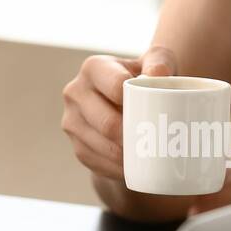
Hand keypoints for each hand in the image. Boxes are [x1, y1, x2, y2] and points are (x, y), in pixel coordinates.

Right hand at [61, 46, 177, 180]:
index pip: (116, 87)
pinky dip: (116, 168)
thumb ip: (160, 62)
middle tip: (156, 145)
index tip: (158, 112)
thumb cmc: (144, 78)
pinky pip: (95, 161)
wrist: (124, 100)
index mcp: (93, 67)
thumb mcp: (155, 63)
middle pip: (107, 123)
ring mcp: (70, 120)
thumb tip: (157, 76)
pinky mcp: (74, 144)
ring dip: (125, 157)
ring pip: (101, 146)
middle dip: (132, 137)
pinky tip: (133, 167)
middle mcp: (75, 92)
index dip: (138, 103)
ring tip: (147, 158)